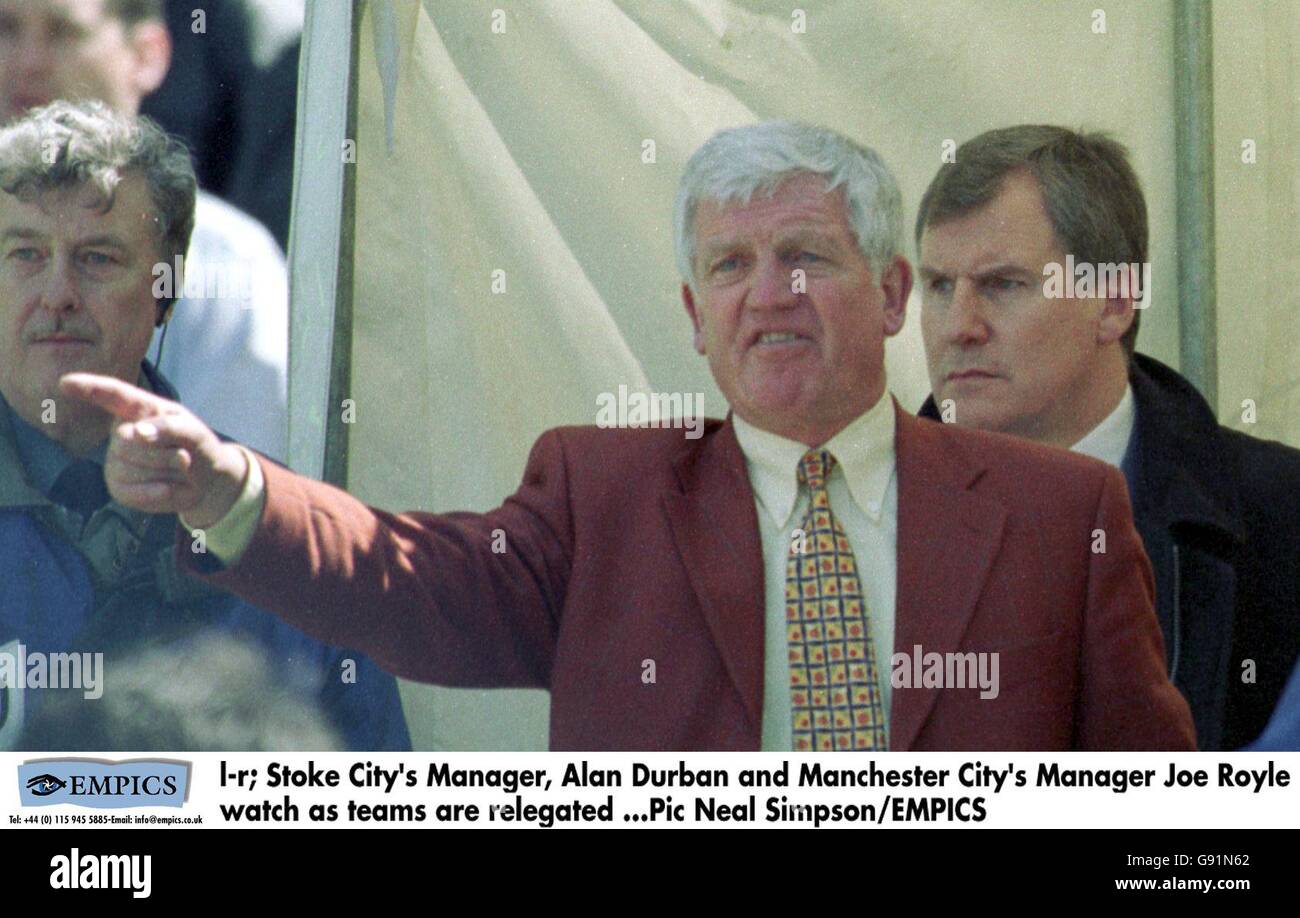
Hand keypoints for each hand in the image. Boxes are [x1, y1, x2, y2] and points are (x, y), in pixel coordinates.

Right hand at [59, 373, 248, 528]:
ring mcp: (116, 460)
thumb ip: (170, 427)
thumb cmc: (197, 448)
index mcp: (140, 409)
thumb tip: (137, 432)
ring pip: (131, 467)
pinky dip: (158, 492)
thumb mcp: (194, 431)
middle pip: (128, 440)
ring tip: (176, 470)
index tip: (66, 382)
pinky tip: (168, 487)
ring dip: (165, 472)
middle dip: (164, 452)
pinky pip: (132, 492)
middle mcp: (122, 432)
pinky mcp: (118, 487)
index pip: (113, 395)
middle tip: (183, 457)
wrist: (205, 483)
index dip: (90, 388)